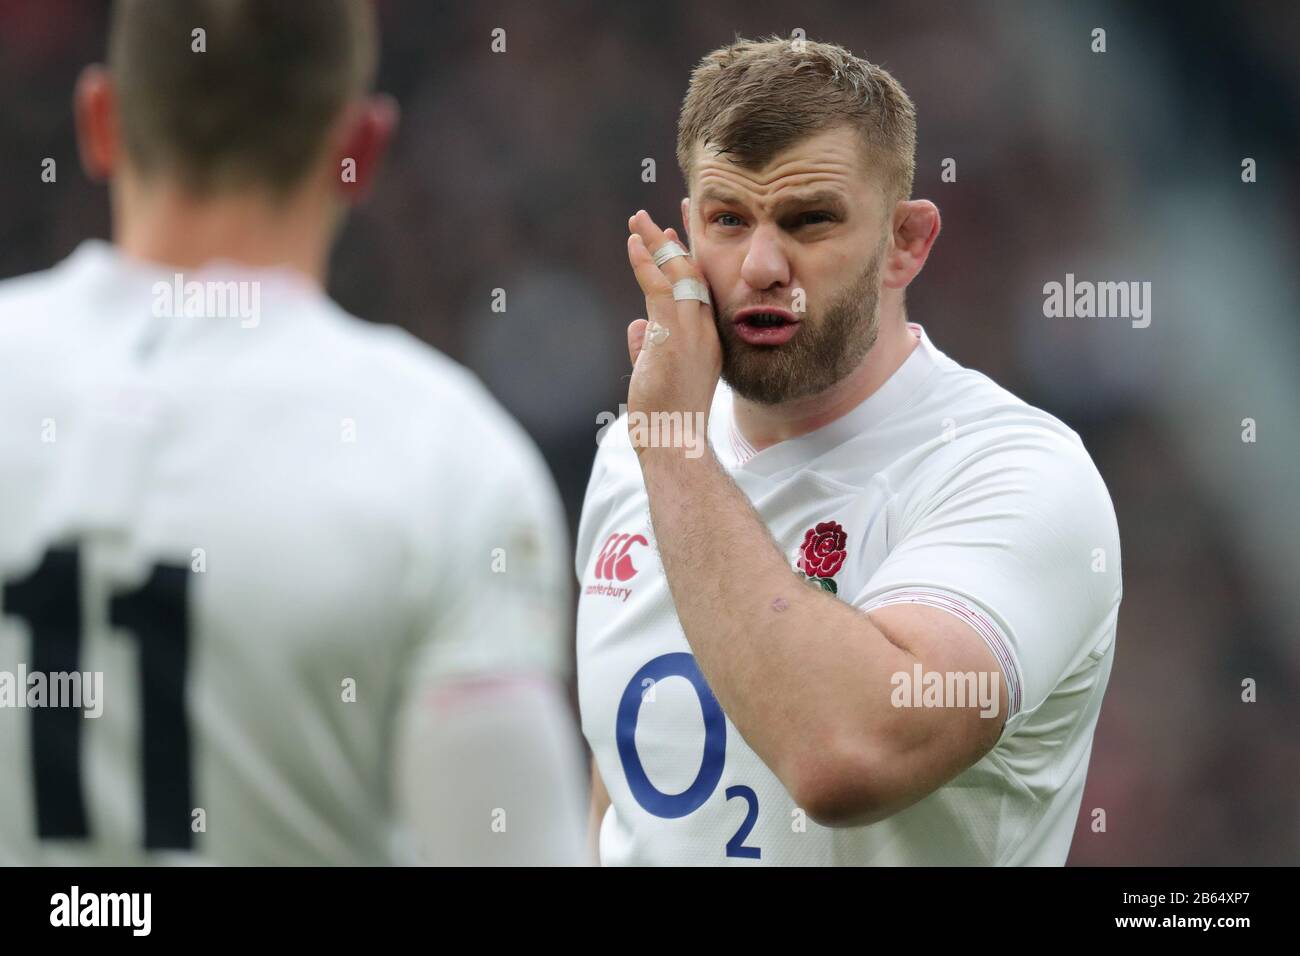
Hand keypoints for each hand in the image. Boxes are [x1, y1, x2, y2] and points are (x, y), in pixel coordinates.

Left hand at [624, 210, 721, 457]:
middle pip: (694, 273)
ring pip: (677, 274)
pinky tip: (634, 244)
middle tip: (664, 216)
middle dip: (678, 242)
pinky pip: (660, 287)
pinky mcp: (673, 334)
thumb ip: (648, 348)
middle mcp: (705, 331)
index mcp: (706, 340)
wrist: (675, 442)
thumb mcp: (657, 375)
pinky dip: (646, 262)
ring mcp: (692, 332)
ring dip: (656, 244)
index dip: (688, 260)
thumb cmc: (666, 419)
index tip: (676, 237)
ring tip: (639, 220)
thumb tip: (636, 329)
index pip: (699, 290)